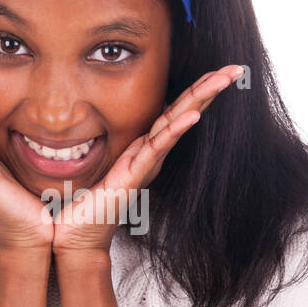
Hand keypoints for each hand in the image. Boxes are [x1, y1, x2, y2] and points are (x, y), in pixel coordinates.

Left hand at [50, 64, 242, 254]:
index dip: (194, 90)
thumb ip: (103, 142)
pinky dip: (174, 132)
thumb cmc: (80, 203)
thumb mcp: (93, 161)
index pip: (172, 112)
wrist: (73, 237)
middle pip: (183, 113)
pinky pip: (155, 150)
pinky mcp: (133, 178)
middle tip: (234, 68)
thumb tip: (99, 120)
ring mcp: (144, 166)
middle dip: (208, 89)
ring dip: (200, 101)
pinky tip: (191, 116)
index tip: (216, 70)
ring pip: (175, 125)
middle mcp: (149, 156)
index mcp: (141, 149)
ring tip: (223, 80)